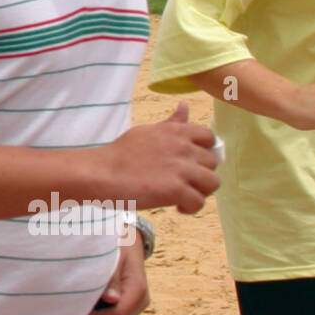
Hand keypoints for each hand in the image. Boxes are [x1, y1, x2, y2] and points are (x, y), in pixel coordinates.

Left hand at [84, 233, 148, 314]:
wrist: (127, 239)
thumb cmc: (117, 244)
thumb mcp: (113, 255)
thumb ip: (111, 278)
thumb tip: (111, 299)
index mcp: (137, 290)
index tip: (78, 307)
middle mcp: (140, 302)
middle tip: (79, 307)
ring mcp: (136, 307)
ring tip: (85, 305)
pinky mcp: (130, 309)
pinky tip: (91, 305)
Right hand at [103, 102, 218, 213]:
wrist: (101, 173)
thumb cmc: (119, 155)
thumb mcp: (148, 132)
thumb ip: (171, 123)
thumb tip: (185, 106)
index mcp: (176, 131)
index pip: (209, 138)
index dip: (204, 152)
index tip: (191, 163)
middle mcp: (183, 147)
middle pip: (213, 162)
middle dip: (202, 174)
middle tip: (185, 183)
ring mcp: (181, 168)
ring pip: (212, 183)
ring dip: (201, 192)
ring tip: (184, 197)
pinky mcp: (176, 189)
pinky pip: (199, 202)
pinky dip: (191, 208)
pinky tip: (177, 207)